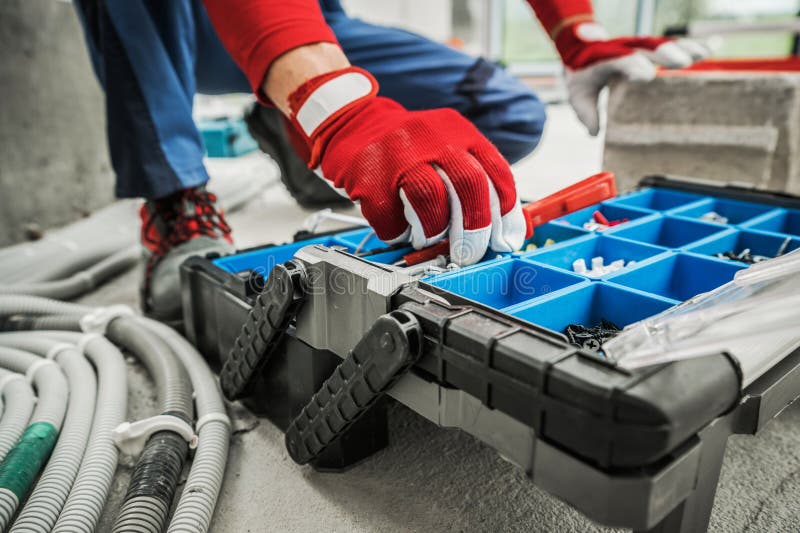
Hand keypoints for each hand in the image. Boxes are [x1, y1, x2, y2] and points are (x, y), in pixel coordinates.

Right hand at [287, 67, 524, 265]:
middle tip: (470, 253)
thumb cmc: (407, 148)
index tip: (502, 239)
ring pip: (430, 199)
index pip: (495, 172)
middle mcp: (431, 138)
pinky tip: (399, 228)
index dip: (504, 213)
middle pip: (468, 184)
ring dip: (434, 230)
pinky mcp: (368, 174)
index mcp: (459, 132)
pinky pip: (389, 216)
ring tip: (430, 237)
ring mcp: (398, 153)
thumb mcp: (447, 150)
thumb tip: (505, 231)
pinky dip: (398, 232)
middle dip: (475, 228)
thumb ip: (477, 183)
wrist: (354, 123)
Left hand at [556, 22, 708, 134]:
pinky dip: (693, 46)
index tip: (647, 75)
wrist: (581, 48)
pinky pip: (674, 46)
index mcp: (605, 57)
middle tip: (682, 62)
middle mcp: (626, 48)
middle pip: (647, 48)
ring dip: (684, 48)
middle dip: (665, 53)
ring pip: (663, 45)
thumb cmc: (583, 75)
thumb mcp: (577, 94)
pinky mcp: (652, 49)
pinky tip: (712, 48)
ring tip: (704, 54)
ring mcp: (640, 47)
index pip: (619, 59)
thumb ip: (586, 112)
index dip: (633, 65)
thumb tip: (594, 132)